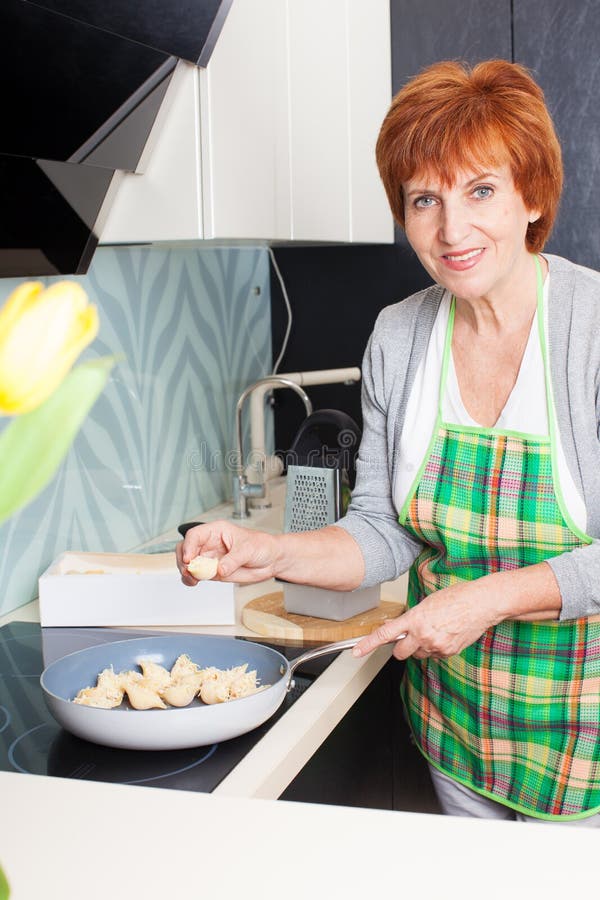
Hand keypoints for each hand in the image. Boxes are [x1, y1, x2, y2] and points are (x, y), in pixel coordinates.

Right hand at [176, 520, 279, 585]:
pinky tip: (193, 582)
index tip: (189, 559)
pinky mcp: (212, 571)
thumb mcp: (248, 549)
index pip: (195, 535)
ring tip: (192, 579)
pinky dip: (191, 579)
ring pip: (188, 563)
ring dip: (186, 572)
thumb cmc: (261, 546)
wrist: (270, 560)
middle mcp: (209, 543)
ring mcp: (209, 558)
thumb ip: (233, 559)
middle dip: (183, 560)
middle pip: (186, 548)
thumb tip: (220, 569)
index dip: (189, 546)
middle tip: (189, 571)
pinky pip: (196, 575)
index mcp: (216, 531)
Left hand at [352, 580, 502, 660]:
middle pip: (400, 653)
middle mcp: (423, 635)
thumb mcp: (427, 603)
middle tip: (410, 637)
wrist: (481, 603)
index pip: (386, 634)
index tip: (357, 651)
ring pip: (418, 655)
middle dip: (402, 647)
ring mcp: (436, 646)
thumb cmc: (456, 597)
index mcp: (415, 618)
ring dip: (421, 647)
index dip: (368, 644)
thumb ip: (411, 617)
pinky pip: (435, 656)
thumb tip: (397, 626)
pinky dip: (436, 649)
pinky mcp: (448, 653)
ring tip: (436, 630)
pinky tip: (446, 634)